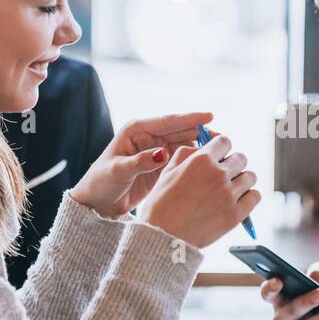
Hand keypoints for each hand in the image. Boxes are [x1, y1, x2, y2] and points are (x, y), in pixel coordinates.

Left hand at [70, 111, 211, 217]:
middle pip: (180, 131)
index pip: (167, 122)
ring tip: (221, 152)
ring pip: (184, 145)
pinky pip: (182, 159)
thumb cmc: (101, 183)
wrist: (96, 203)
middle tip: (222, 139)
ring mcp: (156, 151)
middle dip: (201, 133)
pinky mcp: (161, 166)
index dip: (189, 119)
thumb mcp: (118, 171)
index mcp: (136, 131)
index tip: (209, 116)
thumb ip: (141, 162)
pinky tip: (210, 164)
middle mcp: (148, 138)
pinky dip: (195, 160)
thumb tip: (163, 153)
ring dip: (201, 148)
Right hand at [139, 133, 259, 248]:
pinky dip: (249, 197)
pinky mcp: (236, 215)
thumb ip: (186, 154)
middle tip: (223, 175)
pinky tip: (237, 200)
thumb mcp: (167, 172)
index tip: (219, 156)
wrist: (163, 238)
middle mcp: (218, 175)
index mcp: (201, 160)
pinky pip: (255, 196)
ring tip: (230, 189)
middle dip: (232, 164)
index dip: (221, 148)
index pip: (225, 141)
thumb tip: (203, 147)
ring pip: (250, 177)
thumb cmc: (161, 206)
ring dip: (242, 180)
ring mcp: (229, 195)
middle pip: (241, 158)